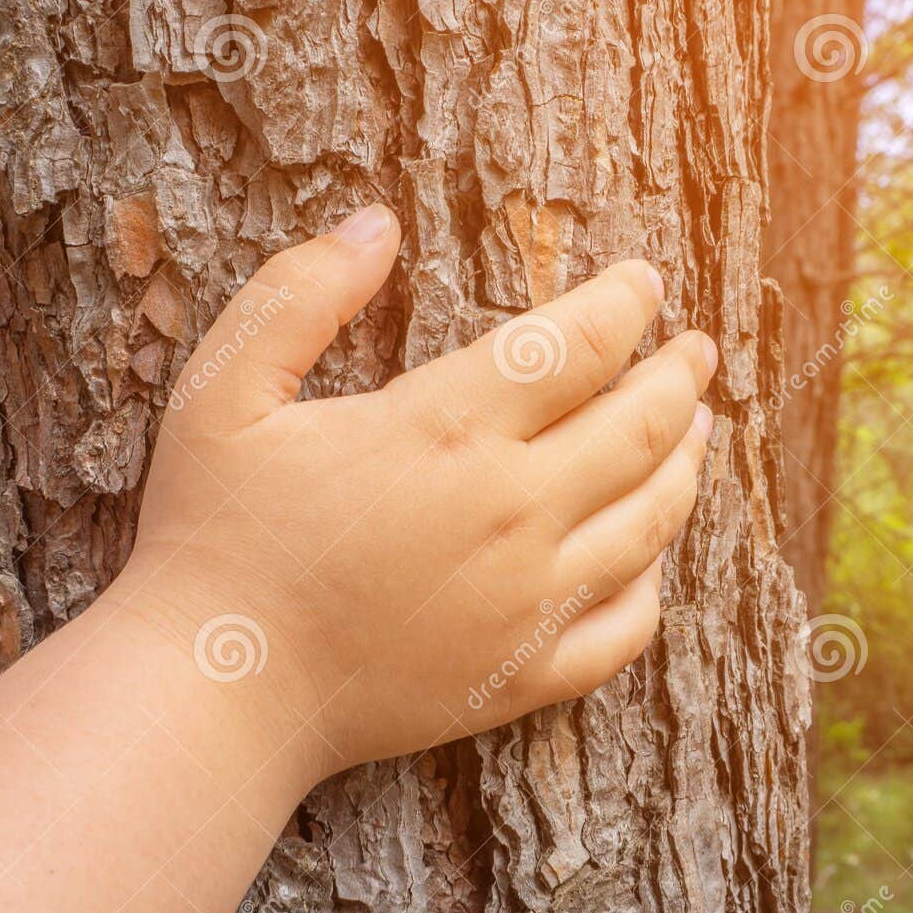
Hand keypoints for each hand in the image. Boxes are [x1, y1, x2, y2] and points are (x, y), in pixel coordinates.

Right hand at [116, 204, 715, 774]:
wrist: (218, 689)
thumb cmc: (212, 534)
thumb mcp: (224, 391)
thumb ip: (299, 295)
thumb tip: (376, 223)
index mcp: (447, 430)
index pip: (577, 345)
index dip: (624, 303)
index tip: (645, 283)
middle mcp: (512, 512)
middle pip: (638, 427)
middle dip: (678, 376)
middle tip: (696, 349)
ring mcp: (528, 603)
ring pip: (651, 521)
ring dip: (687, 463)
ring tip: (700, 428)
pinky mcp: (522, 677)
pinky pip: (625, 627)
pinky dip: (654, 579)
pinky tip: (651, 552)